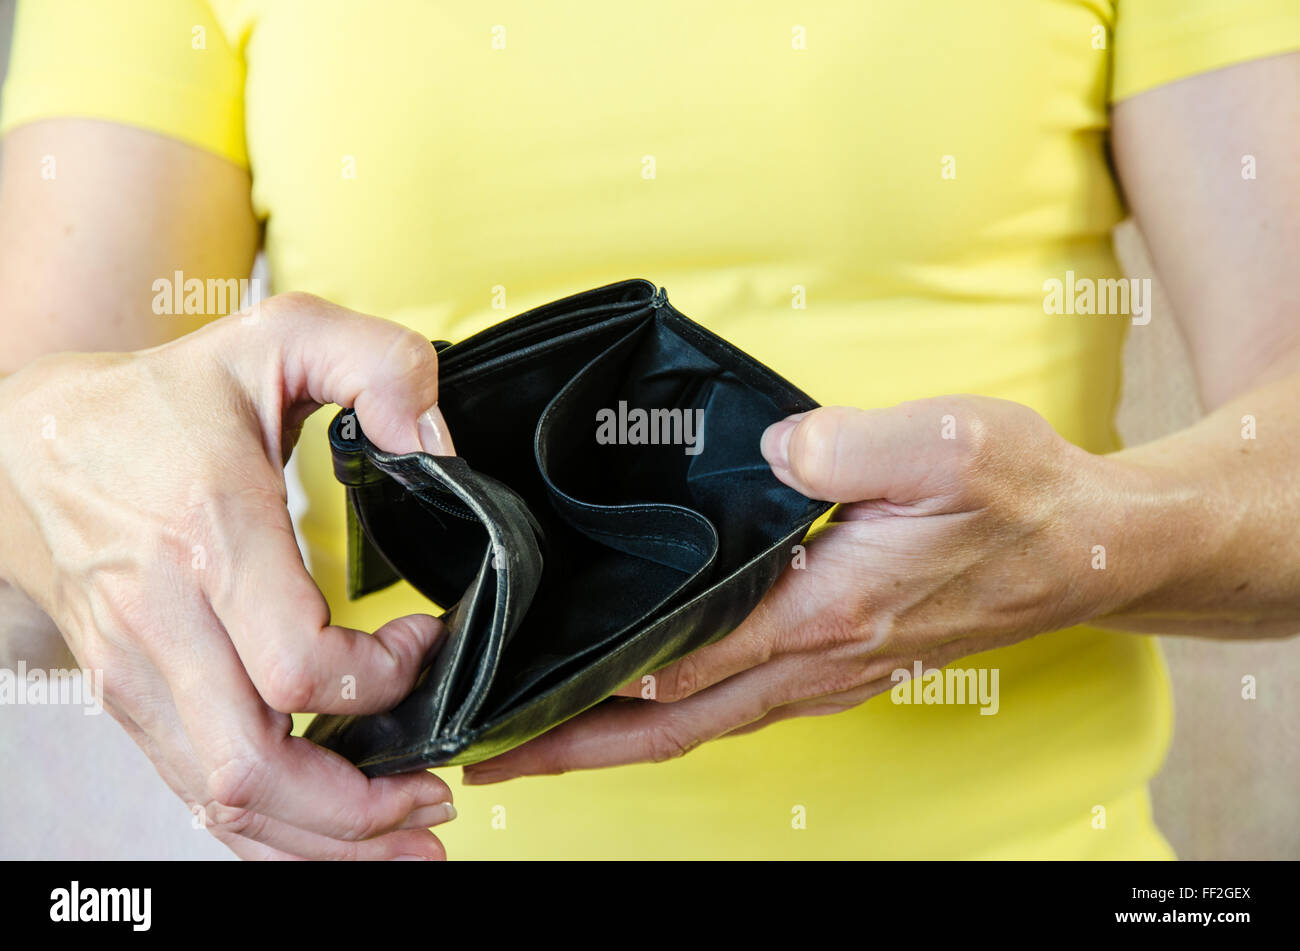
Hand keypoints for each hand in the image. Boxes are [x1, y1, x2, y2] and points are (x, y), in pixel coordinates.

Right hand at [0, 293, 459, 858]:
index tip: (429, 638)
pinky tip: (332, 832)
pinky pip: (198, 795)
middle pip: (257, 769)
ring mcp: (139, 673)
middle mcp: (164, 622)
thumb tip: (439, 446)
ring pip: (225, 802)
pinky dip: (272, 832)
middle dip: (362, 807)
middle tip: (437, 791)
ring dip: (324, 840)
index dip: (388, 678)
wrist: (37, 439)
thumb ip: (380, 363)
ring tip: (406, 832)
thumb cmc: (167, 398)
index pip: (300, 666)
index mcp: (209, 536)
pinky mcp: (132, 699)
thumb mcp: (284, 336)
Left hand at [463, 396, 1149, 780]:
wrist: (1089, 549)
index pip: (683, 664)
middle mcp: (819, 659)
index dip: (592, 687)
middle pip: (673, 724)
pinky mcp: (843, 662)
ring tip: (546, 738)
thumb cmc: (1020, 497)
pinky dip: (675, 718)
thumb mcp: (944, 443)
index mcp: (827, 612)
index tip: (516, 706)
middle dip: (577, 746)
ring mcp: (831, 672)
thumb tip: (767, 450)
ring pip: (702, 725)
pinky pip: (738, 706)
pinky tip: (647, 702)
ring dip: (618, 738)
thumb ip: (845, 446)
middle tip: (493, 757)